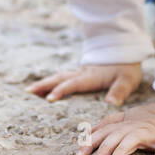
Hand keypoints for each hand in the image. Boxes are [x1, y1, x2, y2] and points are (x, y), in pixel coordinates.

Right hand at [25, 62, 142, 104]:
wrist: (125, 51)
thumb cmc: (125, 68)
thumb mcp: (127, 80)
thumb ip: (119, 91)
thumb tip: (110, 103)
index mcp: (90, 77)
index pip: (72, 84)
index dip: (61, 91)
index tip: (49, 99)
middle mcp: (81, 74)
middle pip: (59, 79)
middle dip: (43, 86)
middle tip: (28, 92)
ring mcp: (79, 73)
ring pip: (58, 77)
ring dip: (44, 83)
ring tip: (30, 91)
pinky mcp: (81, 73)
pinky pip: (62, 77)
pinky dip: (52, 82)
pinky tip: (45, 87)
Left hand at [76, 93, 154, 154]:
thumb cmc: (153, 118)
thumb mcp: (129, 117)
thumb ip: (111, 123)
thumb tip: (90, 130)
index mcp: (126, 124)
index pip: (105, 131)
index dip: (92, 141)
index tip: (80, 154)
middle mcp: (135, 127)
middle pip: (116, 137)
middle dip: (104, 149)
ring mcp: (152, 134)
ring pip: (134, 140)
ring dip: (122, 151)